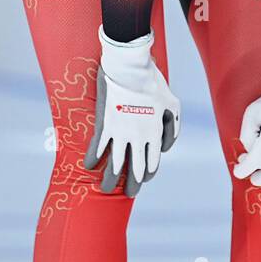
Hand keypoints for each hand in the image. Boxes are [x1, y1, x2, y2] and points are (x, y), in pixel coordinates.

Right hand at [84, 25, 180, 196]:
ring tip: (105, 189)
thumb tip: (165, 145)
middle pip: (134, 169)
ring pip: (114, 164)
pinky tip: (88, 166)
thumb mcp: (172, 104)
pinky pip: (97, 146)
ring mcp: (120, 132)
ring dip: (109, 179)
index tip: (142, 179)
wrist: (130, 67)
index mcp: (154, 134)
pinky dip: (93, 158)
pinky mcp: (104, 123)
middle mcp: (138, 138)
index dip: (147, 175)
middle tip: (128, 194)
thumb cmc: (153, 82)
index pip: (152, 163)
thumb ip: (172, 127)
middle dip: (131, 185)